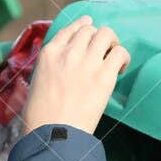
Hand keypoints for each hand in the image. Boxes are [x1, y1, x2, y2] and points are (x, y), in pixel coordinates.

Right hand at [22, 16, 129, 134]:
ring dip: (112, 42)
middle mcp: (68, 53)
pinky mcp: (104, 76)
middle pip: (89, 29)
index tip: (89, 28)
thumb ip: (51, 69)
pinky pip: (120, 53)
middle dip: (97, 37)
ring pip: (106, 34)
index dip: (82, 27)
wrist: (52, 133)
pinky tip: (121, 69)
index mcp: (49, 54)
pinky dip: (123, 57)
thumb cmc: (40, 117)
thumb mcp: (38, 83)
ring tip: (113, 56)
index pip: (69, 29)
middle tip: (103, 50)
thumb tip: (63, 70)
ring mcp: (87, 62)